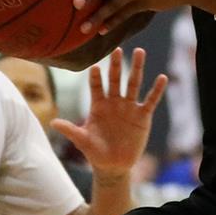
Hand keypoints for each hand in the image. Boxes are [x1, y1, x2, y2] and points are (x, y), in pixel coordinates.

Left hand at [50, 48, 167, 177]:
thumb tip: (53, 122)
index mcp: (98, 105)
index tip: (94, 66)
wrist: (113, 165)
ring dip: (137, 68)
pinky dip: (157, 90)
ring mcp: (129, 107)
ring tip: (140, 52)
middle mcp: (114, 102)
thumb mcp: (82, 140)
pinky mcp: (142, 116)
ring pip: (133, 84)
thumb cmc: (95, 152)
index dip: (95, 77)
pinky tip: (162, 78)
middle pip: (115, 79)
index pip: (96, 86)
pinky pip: (150, 100)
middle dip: (116, 65)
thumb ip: (70, 129)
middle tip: (117, 50)